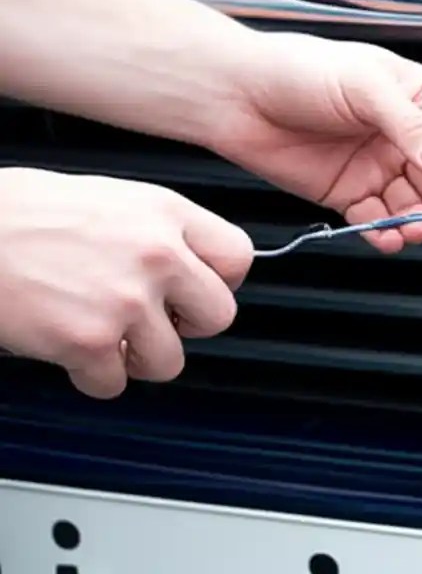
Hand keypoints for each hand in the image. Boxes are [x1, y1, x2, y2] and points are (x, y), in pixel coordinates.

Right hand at [0, 167, 252, 397]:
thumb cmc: (22, 213)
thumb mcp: (111, 200)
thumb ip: (161, 233)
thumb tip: (194, 267)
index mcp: (165, 213)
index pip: (238, 257)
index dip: (219, 281)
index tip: (196, 289)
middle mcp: (157, 254)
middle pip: (219, 316)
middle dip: (185, 326)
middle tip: (150, 318)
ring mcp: (127, 300)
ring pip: (170, 361)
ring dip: (136, 357)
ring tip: (101, 330)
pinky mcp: (89, 341)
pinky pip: (113, 383)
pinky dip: (90, 375)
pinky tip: (67, 344)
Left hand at [210, 32, 421, 253]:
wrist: (236, 93)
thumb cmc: (298, 69)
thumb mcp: (365, 85)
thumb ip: (409, 127)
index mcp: (420, 99)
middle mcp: (404, 135)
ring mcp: (378, 166)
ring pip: (416, 203)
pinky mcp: (349, 193)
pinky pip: (378, 219)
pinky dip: (387, 232)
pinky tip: (392, 236)